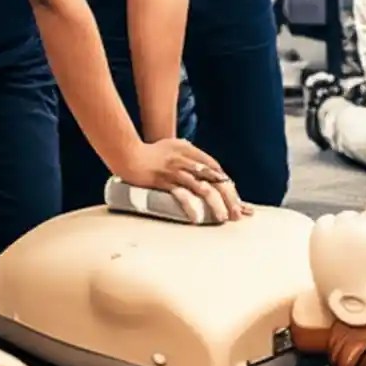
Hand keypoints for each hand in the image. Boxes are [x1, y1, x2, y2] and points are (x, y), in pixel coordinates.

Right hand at [113, 139, 250, 222]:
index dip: (228, 186)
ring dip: (215, 205)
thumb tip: (204, 168)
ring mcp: (175, 170)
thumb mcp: (172, 146)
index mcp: (190, 150)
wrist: (126, 153)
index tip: (238, 201)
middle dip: (229, 198)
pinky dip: (190, 207)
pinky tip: (197, 219)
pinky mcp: (163, 181)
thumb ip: (188, 154)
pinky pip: (181, 195)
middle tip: (238, 214)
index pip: (216, 169)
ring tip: (223, 218)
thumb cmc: (149, 153)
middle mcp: (186, 159)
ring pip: (203, 189)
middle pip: (215, 180)